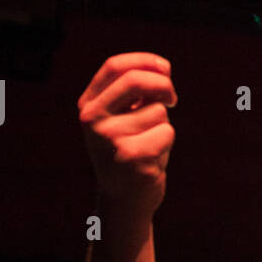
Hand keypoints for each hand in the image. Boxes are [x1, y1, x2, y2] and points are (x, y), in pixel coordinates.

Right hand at [78, 53, 176, 215]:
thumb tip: (162, 70)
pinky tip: (153, 159)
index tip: (165, 68)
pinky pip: (166, 132)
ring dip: (163, 125)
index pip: (114, 67)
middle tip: (173, 98)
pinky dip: (167, 143)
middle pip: (135, 81)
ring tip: (150, 145)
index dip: (145, 60)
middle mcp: (92, 120)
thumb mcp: (124, 119)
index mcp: (88, 106)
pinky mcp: (132, 157)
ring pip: (157, 111)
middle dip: (163, 84)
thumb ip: (136, 94)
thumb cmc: (129, 152)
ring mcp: (110, 139)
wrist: (124, 200)